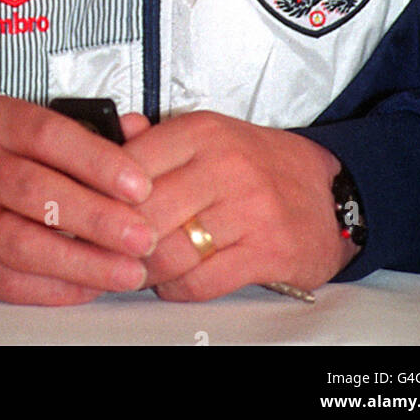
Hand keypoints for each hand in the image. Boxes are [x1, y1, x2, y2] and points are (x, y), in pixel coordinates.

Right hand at [0, 96, 155, 304]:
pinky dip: (53, 289)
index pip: (49, 136)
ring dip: (81, 261)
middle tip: (142, 235)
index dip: (97, 161)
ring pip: (21, 242)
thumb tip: (136, 134)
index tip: (139, 185)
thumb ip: (78, 129)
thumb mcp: (18, 124)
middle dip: (96, 218)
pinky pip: (7, 281)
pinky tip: (87, 287)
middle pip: (36, 192)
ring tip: (125, 271)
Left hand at [121, 111, 357, 300]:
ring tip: (137, 268)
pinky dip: (176, 289)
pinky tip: (173, 281)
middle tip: (106, 250)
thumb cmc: (261, 165)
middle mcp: (225, 166)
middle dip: (118, 240)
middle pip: (145, 214)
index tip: (88, 211)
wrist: (331, 193)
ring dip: (144, 270)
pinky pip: (201, 281)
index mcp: (203, 133)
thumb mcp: (210, 136)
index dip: (101, 196)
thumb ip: (158, 138)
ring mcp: (249, 210)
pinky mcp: (267, 251)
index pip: (130, 164)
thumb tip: (117, 131)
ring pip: (169, 252)